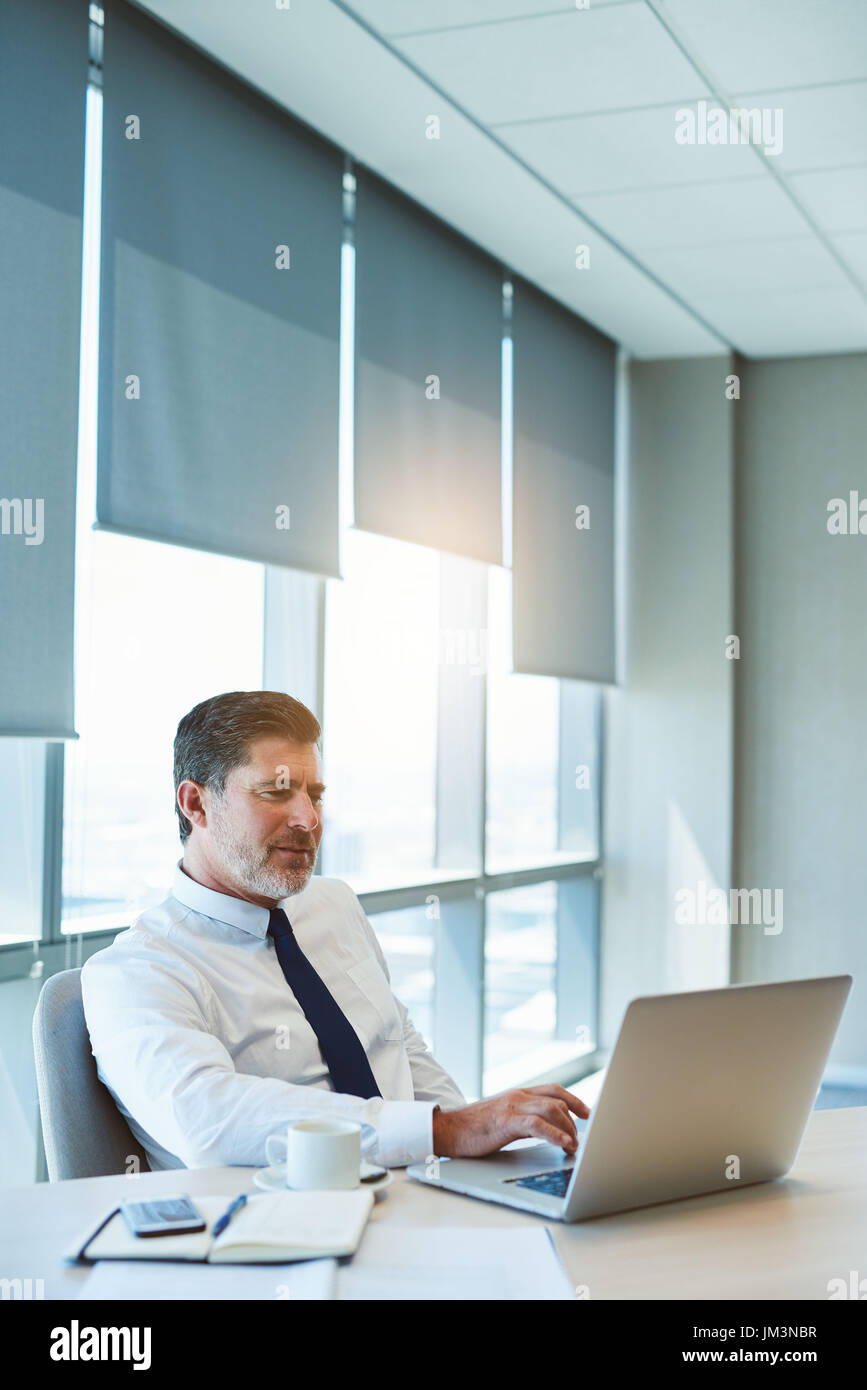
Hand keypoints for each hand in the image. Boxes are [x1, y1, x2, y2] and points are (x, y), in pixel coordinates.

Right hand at [432, 1085, 589, 1158]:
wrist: (448, 1130)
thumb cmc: (474, 1129)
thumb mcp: (504, 1119)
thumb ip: (525, 1120)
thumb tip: (548, 1131)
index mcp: (518, 1094)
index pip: (554, 1090)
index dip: (574, 1100)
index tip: (587, 1113)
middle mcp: (518, 1096)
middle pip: (557, 1100)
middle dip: (573, 1122)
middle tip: (578, 1141)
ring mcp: (512, 1106)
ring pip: (552, 1109)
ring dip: (568, 1129)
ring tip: (572, 1146)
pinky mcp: (506, 1121)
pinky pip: (537, 1125)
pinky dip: (555, 1134)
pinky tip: (564, 1144)